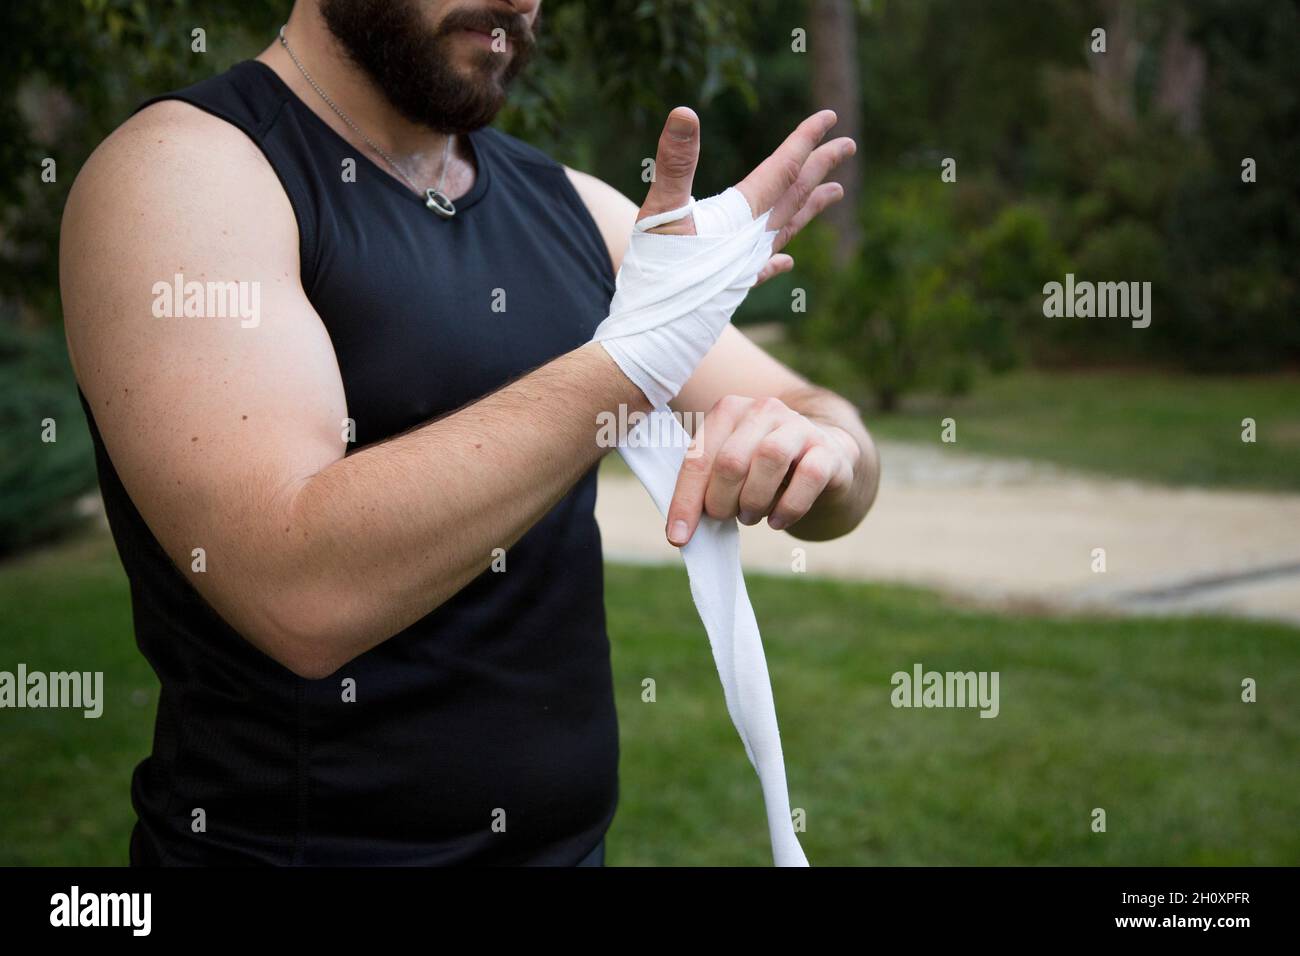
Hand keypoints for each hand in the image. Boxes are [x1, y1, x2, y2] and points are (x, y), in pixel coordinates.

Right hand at [636, 106, 855, 283]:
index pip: (782, 169)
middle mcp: (753, 239)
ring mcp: (747, 265)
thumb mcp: (661, 210)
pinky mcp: (733, 287)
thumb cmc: (656, 273)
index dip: (804, 141)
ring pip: (788, 228)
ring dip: (810, 207)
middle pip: (795, 195)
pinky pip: (765, 268)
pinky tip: (786, 260)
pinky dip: (778, 259)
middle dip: (820, 167)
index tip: (829, 118)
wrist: (655, 334)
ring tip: (836, 192)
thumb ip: (675, 162)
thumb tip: (685, 113)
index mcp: (741, 216)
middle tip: (848, 145)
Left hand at [665, 395, 859, 545]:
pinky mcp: (829, 450)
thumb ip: (703, 486)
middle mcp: (764, 410)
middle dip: (721, 501)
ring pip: (769, 458)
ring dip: (754, 500)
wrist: (824, 458)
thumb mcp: (731, 468)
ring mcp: (800, 427)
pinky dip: (789, 507)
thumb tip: (680, 530)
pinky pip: (808, 477)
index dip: (686, 500)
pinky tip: (777, 520)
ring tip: (750, 516)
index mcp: (729, 410)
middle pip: (731, 460)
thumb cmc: (764, 469)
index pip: (698, 457)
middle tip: (725, 517)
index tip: (678, 536)